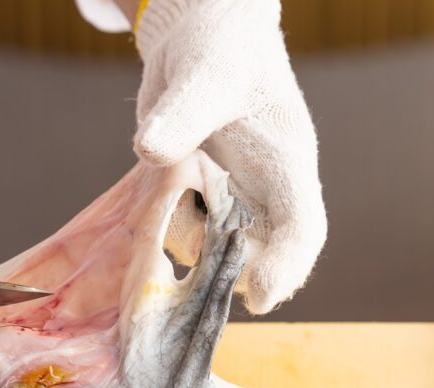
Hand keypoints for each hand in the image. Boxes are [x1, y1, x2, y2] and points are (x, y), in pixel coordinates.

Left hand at [132, 0, 325, 313]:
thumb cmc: (219, 50)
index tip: (259, 299)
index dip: (286, 266)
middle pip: (260, 256)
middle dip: (226, 277)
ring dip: (184, 258)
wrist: (199, 43)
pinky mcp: (193, 201)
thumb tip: (150, 149)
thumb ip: (182, 113)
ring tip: (151, 234)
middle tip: (184, 290)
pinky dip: (158, 239)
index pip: (300, 227)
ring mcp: (228, 200)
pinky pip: (180, 234)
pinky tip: (132, 231)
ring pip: (213, 252)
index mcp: (284, 164)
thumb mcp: (204, 75)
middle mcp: (262, 192)